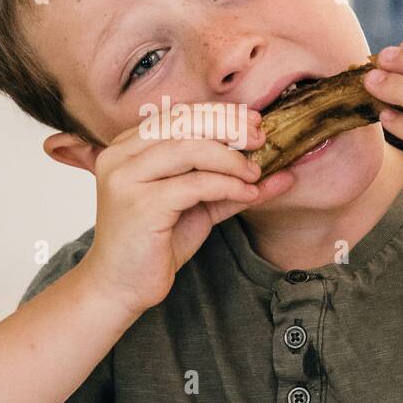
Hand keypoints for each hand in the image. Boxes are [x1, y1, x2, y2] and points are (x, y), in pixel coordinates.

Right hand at [80, 107, 295, 313]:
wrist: (120, 288)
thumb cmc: (154, 245)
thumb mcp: (197, 206)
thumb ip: (230, 184)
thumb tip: (282, 173)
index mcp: (127, 147)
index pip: (179, 115)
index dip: (220, 114)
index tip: (253, 123)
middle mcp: (120, 156)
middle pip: (183, 122)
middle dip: (228, 126)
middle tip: (260, 139)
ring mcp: (126, 179)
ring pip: (189, 148)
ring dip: (230, 158)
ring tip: (254, 173)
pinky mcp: (140, 205)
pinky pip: (194, 184)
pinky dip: (227, 185)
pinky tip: (246, 192)